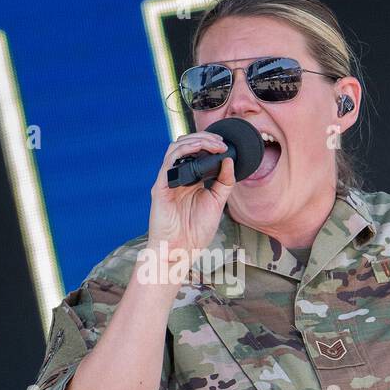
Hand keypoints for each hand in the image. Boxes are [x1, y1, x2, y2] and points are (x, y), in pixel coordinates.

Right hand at [145, 131, 236, 275]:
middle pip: (185, 145)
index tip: (226, 146)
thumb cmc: (196, 231)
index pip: (196, 152)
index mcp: (191, 180)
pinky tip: (198, 150)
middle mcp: (178, 177)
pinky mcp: (160, 187)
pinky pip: (169, 162)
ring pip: (175, 148)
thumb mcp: (217, 203)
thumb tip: (229, 160)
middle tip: (221, 143)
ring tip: (213, 144)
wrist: (181, 250)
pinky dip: (184, 151)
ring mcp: (168, 180)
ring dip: (195, 141)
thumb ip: (224, 182)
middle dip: (204, 139)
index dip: (210, 144)